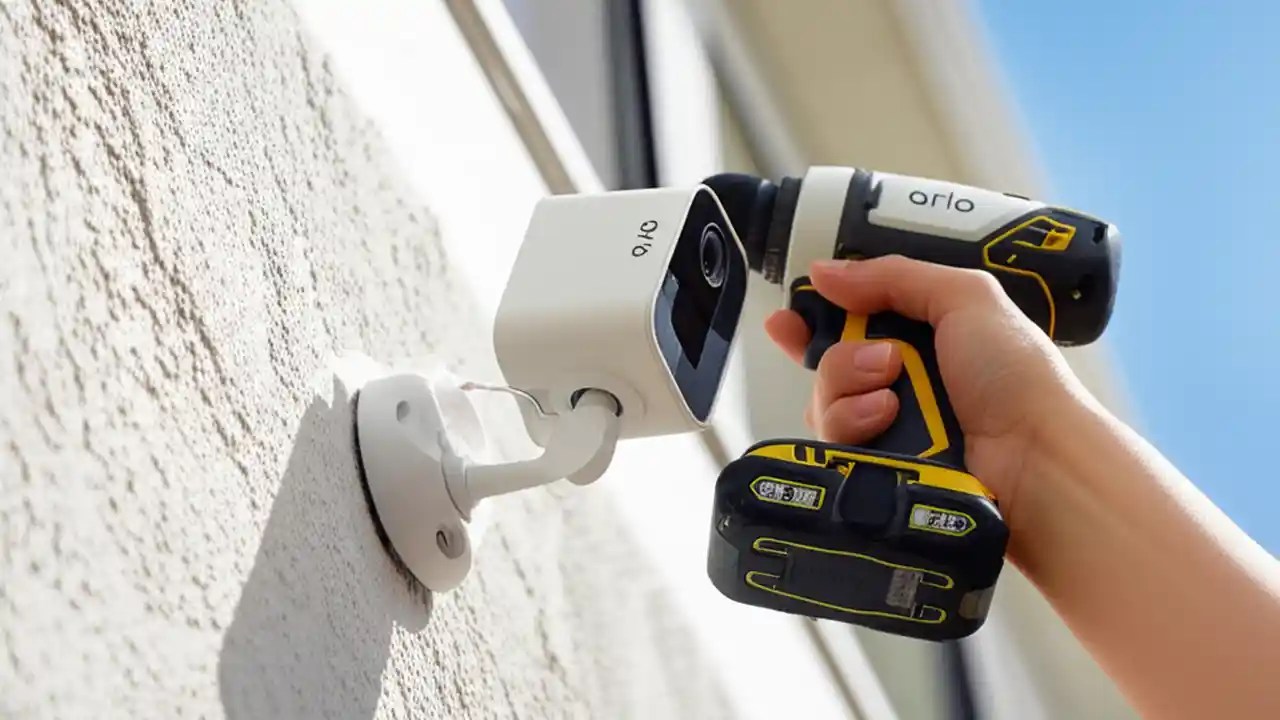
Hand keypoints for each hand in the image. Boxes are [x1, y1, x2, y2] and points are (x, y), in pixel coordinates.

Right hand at [764, 256, 1088, 514]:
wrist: (1034, 459)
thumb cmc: (1017, 378)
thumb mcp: (965, 297)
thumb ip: (893, 276)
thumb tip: (825, 271)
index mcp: (922, 338)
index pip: (850, 323)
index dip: (812, 321)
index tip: (788, 322)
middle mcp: (899, 383)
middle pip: (827, 364)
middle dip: (840, 357)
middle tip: (884, 363)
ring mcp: (887, 429)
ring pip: (824, 402)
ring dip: (848, 391)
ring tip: (892, 401)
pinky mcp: (877, 466)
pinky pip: (833, 441)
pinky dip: (853, 426)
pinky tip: (884, 424)